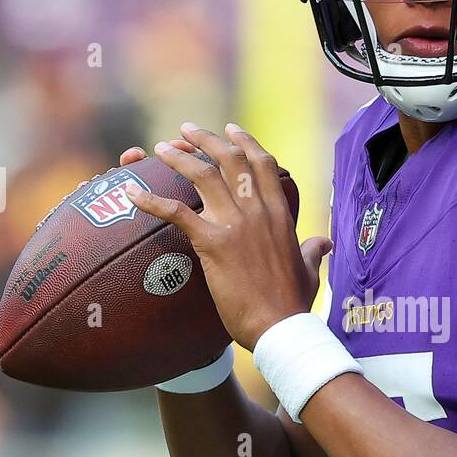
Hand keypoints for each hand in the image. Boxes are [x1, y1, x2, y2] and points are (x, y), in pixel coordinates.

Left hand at [123, 122, 331, 350]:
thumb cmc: (294, 304)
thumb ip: (314, 251)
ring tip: (160, 148)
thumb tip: (325, 243)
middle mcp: (258, 211)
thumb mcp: (310, 271)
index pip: (263, 165)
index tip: (231, 129)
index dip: (245, 142)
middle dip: (207, 139)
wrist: (280, 327)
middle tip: (186, 130)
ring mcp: (235, 225)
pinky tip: (131, 193)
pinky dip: (151, 200)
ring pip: (203, 175)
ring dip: (179, 157)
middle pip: (231, 160)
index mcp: (280, 215)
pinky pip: (176, 212)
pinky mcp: (212, 244)